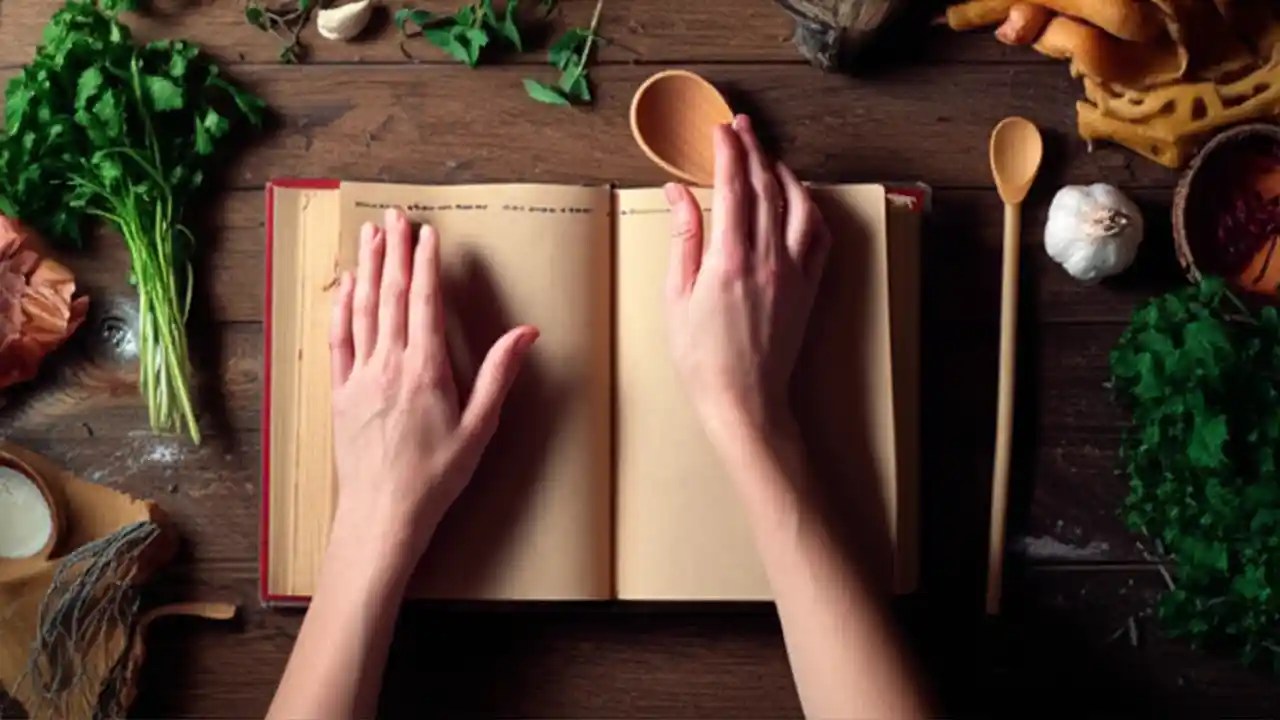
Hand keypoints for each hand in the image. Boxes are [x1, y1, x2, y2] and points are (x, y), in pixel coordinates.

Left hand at [328, 208, 537, 570]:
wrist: (383, 515)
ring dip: (365, 269)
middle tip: (395, 216)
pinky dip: (341, 309)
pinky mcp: (339, 394)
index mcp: (425, 371)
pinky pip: (338, 341)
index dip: (425, 263)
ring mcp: (358, 377)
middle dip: (393, 252)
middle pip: (389, 295)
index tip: (428, 234)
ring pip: (361, 310)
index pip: (423, 303)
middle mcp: (387, 366)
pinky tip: (344, 287)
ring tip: (369, 235)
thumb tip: (526, 333)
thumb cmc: (435, 477)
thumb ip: (500, 375)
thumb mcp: (479, 428)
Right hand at [664, 115, 829, 440]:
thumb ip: (683, 237)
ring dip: (783, 173)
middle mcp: (766, 258)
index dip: (727, 152)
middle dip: (753, 150)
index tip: (719, 130)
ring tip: (767, 155)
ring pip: (796, 205)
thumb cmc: (701, 356)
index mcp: (728, 259)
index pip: (733, 188)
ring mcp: (794, 271)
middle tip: (741, 127)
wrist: (744, 399)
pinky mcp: (809, 287)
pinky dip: (810, 209)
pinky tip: (798, 198)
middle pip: (765, 187)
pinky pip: (818, 236)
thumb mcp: (676, 295)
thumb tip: (677, 191)